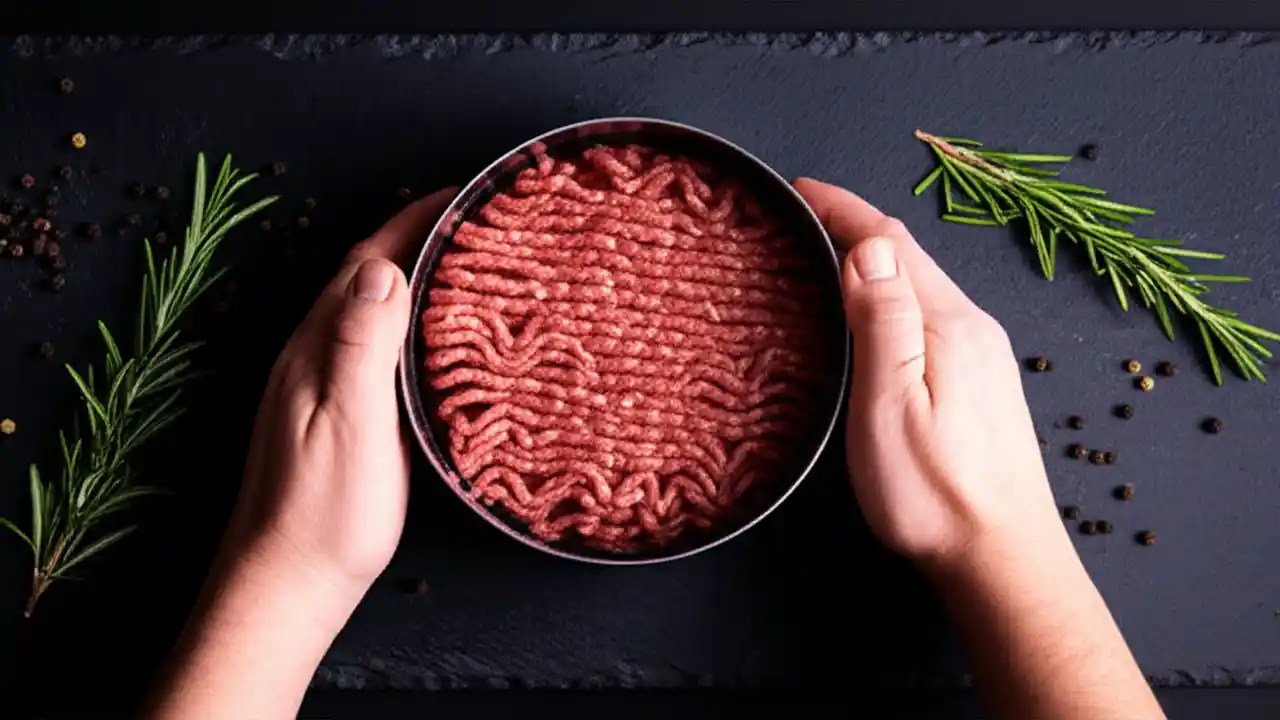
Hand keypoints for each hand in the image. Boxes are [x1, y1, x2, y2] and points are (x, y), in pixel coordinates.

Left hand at [224, 188, 453, 595]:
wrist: (284, 586)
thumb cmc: (325, 514)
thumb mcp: (351, 423)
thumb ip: (362, 343)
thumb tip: (384, 266)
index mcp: (317, 347)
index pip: (368, 261)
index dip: (415, 221)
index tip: (466, 195)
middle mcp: (312, 355)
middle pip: (367, 276)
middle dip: (419, 238)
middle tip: (479, 224)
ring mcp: (319, 385)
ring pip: (371, 310)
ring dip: (415, 278)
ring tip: (468, 268)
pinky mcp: (334, 416)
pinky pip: (375, 346)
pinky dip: (410, 323)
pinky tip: (437, 341)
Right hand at [794, 179, 1060, 567]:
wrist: (1003, 555)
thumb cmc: (934, 493)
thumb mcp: (892, 407)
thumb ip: (883, 322)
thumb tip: (870, 243)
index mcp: (948, 325)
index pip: (892, 240)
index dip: (844, 209)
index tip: (799, 189)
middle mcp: (973, 327)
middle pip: (910, 254)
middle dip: (856, 223)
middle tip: (802, 214)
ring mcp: (983, 353)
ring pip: (922, 282)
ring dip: (875, 256)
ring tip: (826, 250)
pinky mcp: (982, 379)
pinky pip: (931, 311)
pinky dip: (893, 291)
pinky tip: (873, 308)